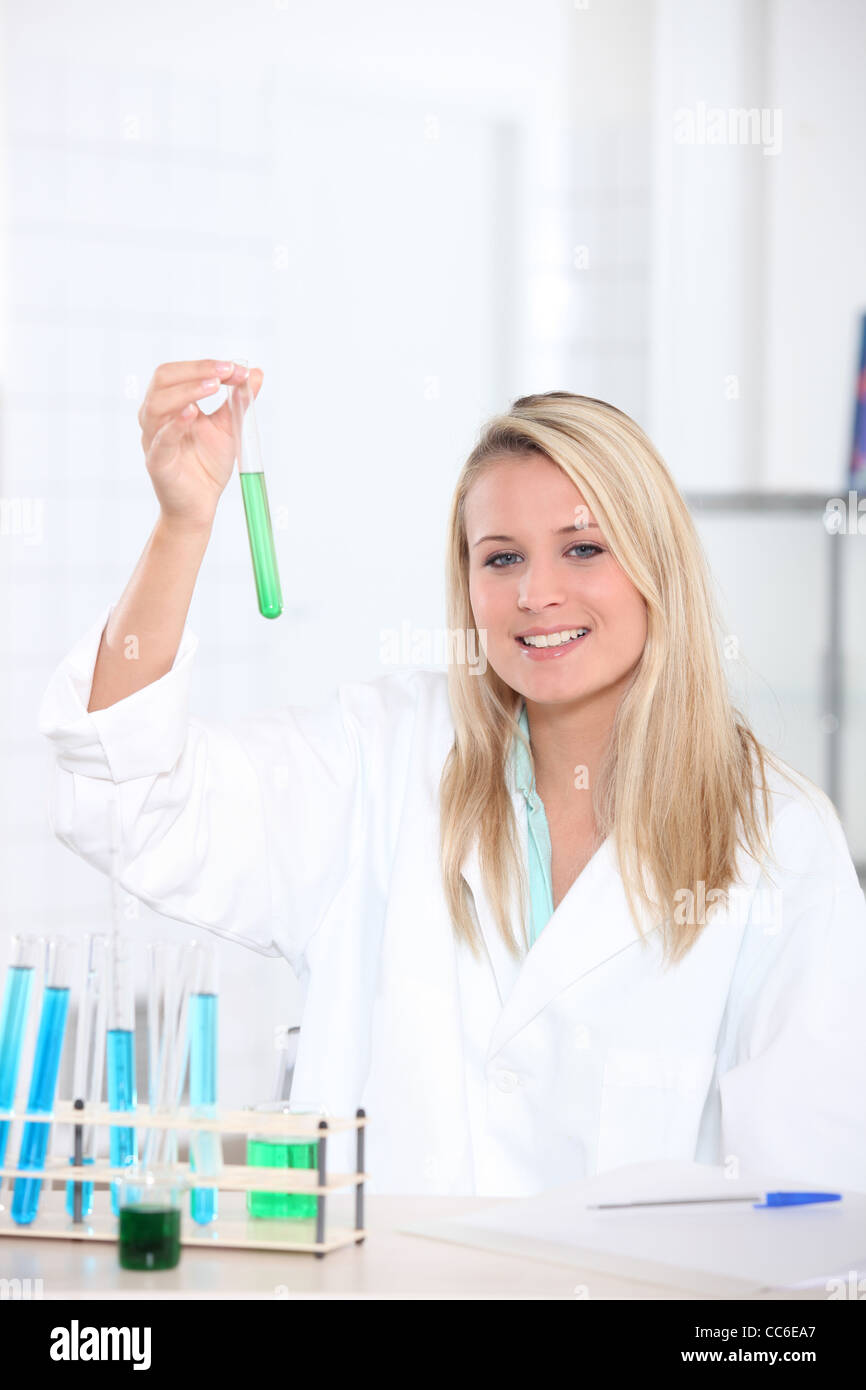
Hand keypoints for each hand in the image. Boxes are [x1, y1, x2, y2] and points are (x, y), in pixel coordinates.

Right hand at [138, 359, 263, 530]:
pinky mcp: (157, 462)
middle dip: (195, 371)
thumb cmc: (208, 465)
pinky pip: (161, 440)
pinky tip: (191, 414)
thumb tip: (256, 372)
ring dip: (186, 391)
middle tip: (225, 371)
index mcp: (171, 404)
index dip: (206, 365)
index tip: (236, 368)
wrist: (201, 504)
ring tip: (213, 386)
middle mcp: (157, 417)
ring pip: (157, 405)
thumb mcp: (229, 427)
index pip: (180, 373)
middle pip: (163, 380)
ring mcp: (154, 438)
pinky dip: (175, 425)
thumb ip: (239, 400)